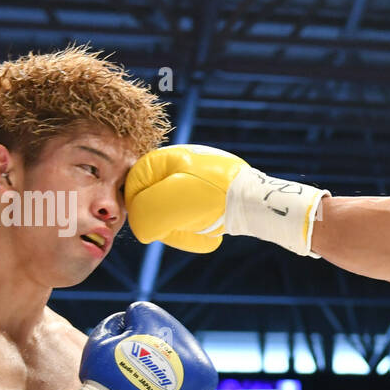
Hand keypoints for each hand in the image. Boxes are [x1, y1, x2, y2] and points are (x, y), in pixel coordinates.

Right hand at [125, 144, 328, 255]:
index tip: (153, 224)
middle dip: (164, 220)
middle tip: (180, 229)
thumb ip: (144, 215)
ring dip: (182, 225)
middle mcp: (179, 163)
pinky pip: (195, 212)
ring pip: (173, 209)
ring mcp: (197, 176)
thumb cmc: (212, 197)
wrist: (256, 201)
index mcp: (165, 158)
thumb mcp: (169, 205)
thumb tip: (142, 229)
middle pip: (153, 198)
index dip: (138, 208)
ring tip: (201, 229)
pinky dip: (199, 225)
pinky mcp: (213, 191)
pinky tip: (210, 232)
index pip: (133, 184)